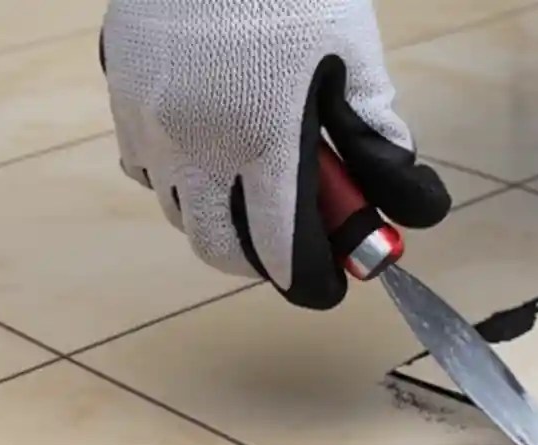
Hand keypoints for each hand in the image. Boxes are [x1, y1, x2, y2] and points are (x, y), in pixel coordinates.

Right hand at [100, 0, 449, 309]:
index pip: (286, 256)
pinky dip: (179, 178)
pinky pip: (145, 166)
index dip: (313, 285)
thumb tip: (415, 208)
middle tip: (300, 239)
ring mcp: (149, 123)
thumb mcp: (356, 64)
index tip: (332, 287)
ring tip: (259, 184)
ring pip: (179, 212)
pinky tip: (213, 145)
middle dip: (265, 260)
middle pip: (223, 249)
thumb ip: (380, 144)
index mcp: (266, 144)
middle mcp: (197, 147)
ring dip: (222, 218)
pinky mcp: (121, 96)